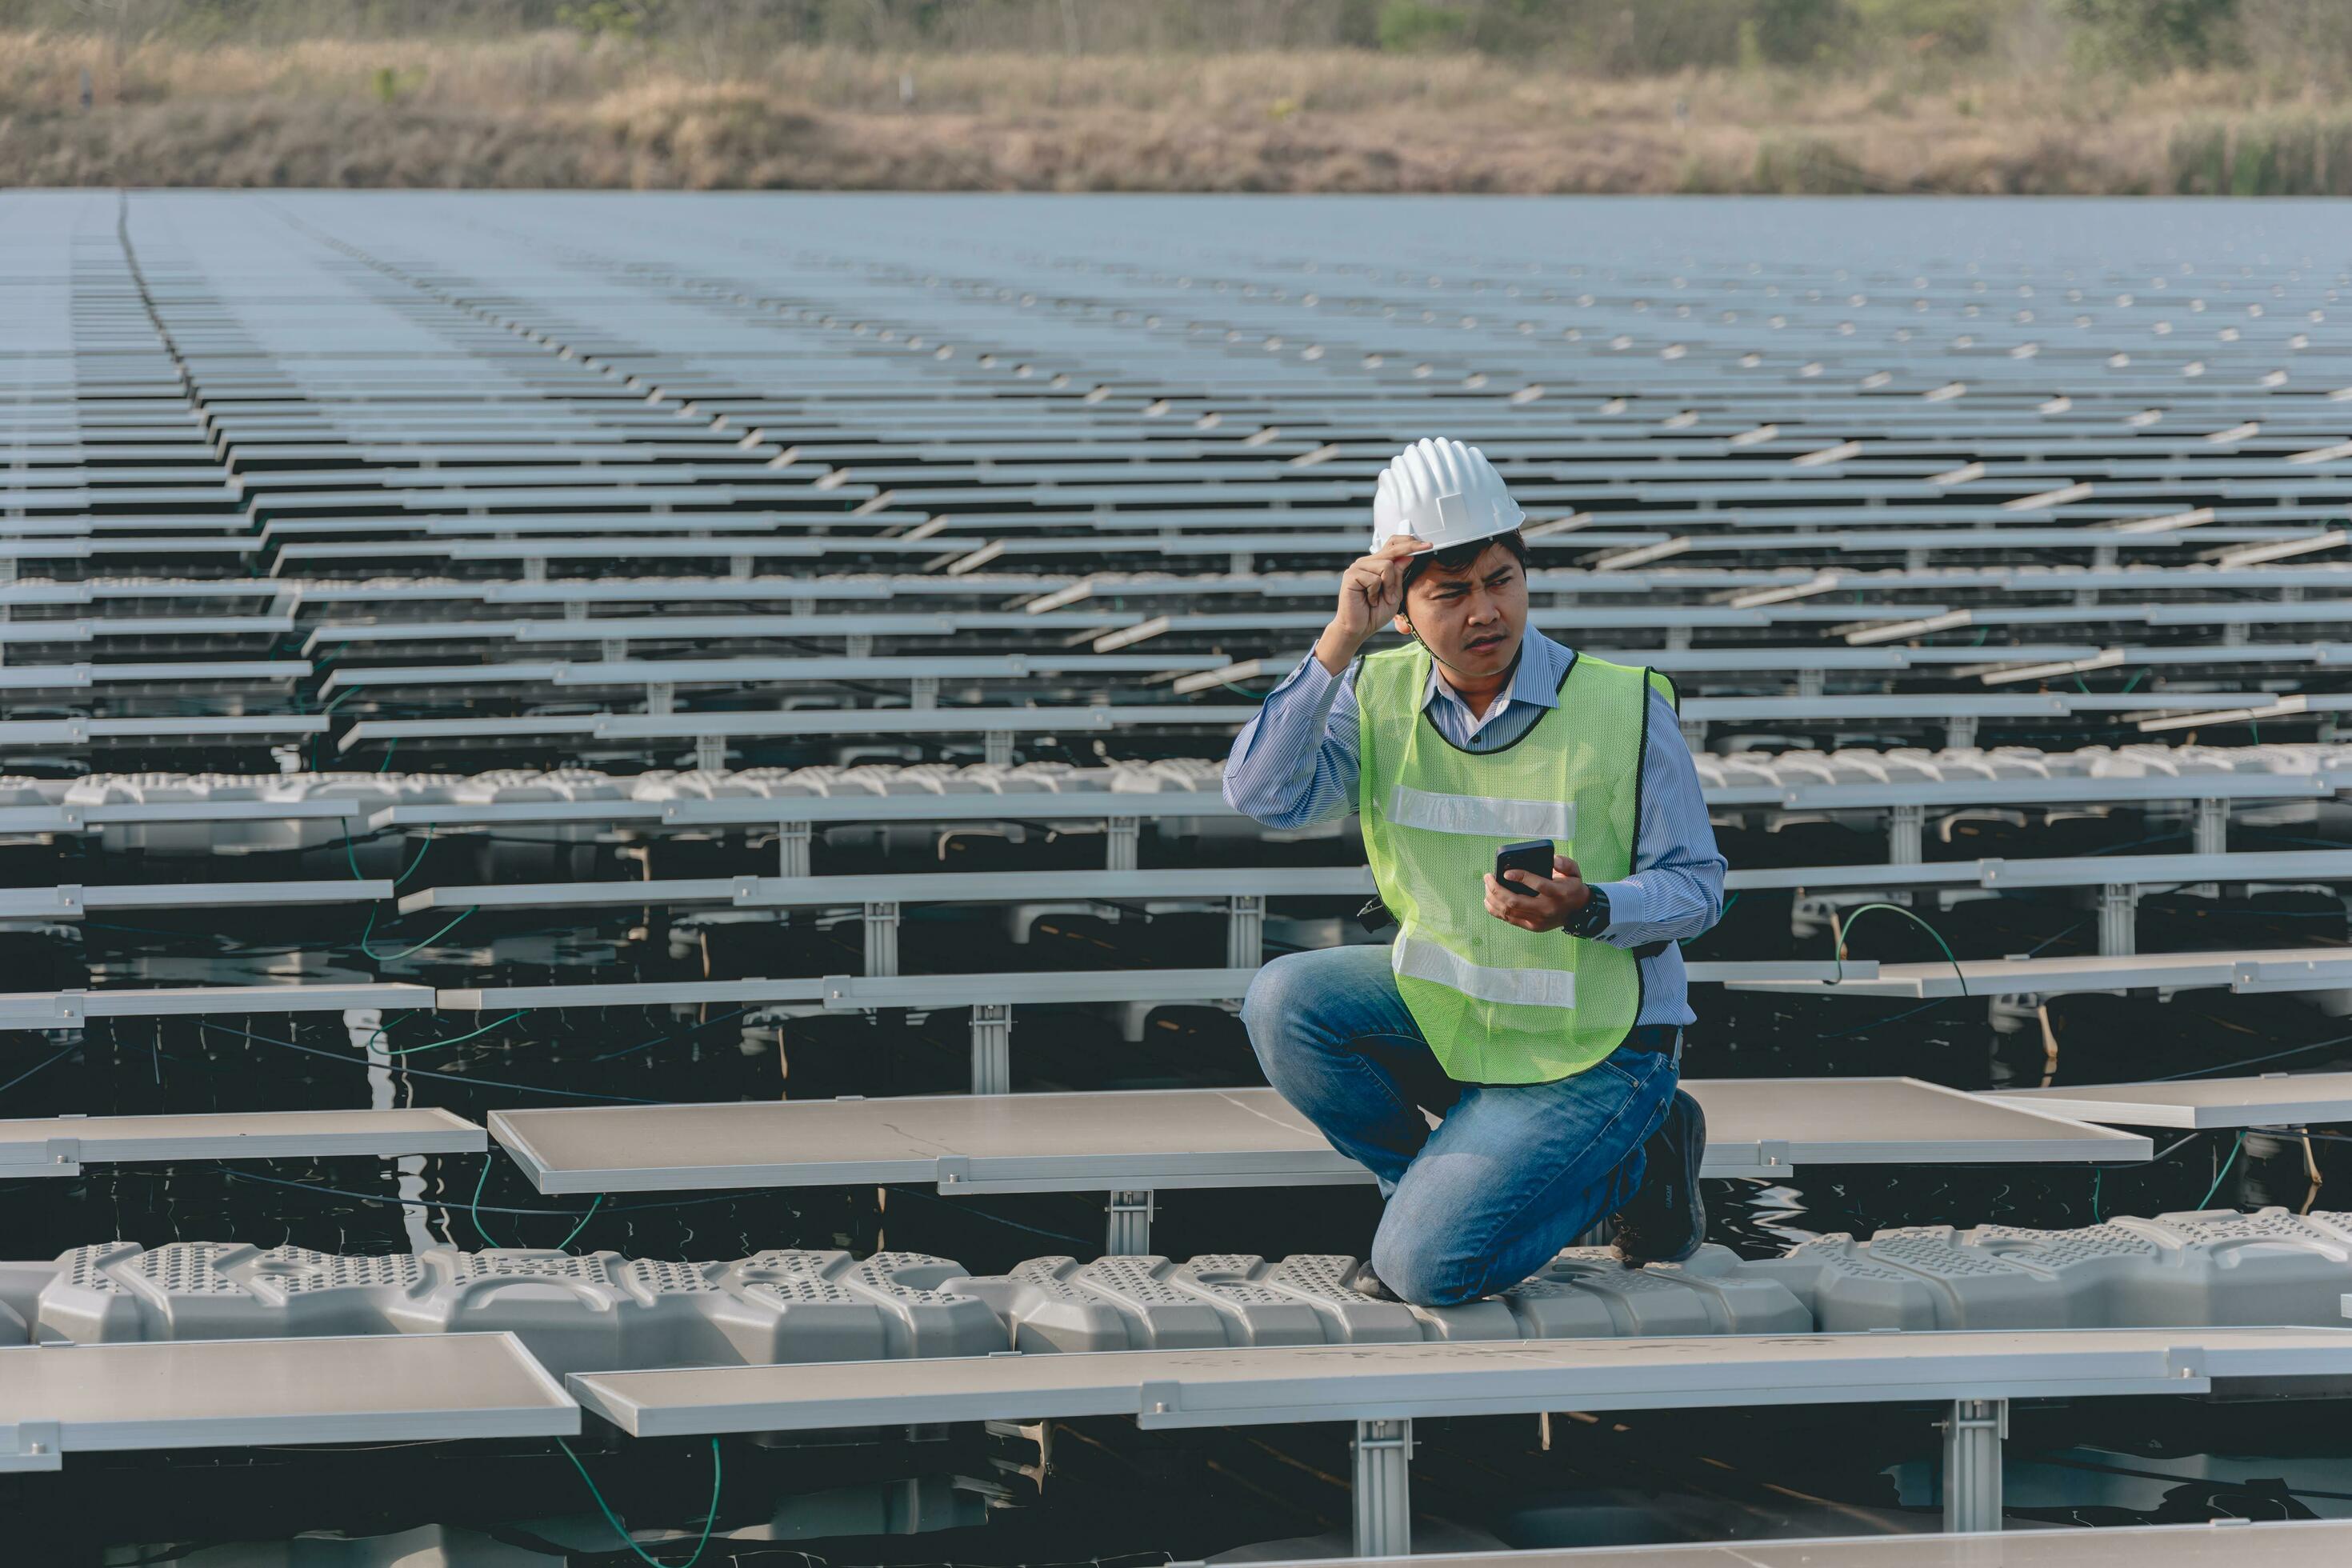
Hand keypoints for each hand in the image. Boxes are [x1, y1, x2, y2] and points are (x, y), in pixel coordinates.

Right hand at [1316, 535, 1430, 672]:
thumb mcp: (1394, 594)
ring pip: (1386, 565)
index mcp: (1376, 564)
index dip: (1409, 543)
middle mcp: (1366, 563)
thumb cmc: (1374, 614)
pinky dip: (1376, 592)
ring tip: (1380, 599)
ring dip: (1389, 585)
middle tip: (1425, 550)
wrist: (1357, 629)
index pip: (1393, 545)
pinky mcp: (1351, 575)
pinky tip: (1370, 600)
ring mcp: (1358, 567)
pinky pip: (1375, 578)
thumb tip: (1407, 556)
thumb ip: (1399, 575)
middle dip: (1409, 551)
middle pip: (1392, 550)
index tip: (1428, 545)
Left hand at [1483, 854, 1591, 933]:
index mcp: (1558, 893)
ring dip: (1493, 898)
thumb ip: (1565, 863)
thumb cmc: (1571, 887)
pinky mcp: (1531, 926)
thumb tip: (1552, 859)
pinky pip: (1508, 919)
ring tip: (1487, 885)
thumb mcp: (1574, 871)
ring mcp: (1538, 920)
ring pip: (1508, 911)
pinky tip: (1488, 899)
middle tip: (1488, 876)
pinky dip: (1495, 909)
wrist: (1578, 912)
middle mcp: (1546, 909)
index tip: (1506, 872)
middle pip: (1515, 901)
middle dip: (1497, 889)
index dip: (1520, 877)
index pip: (1538, 885)